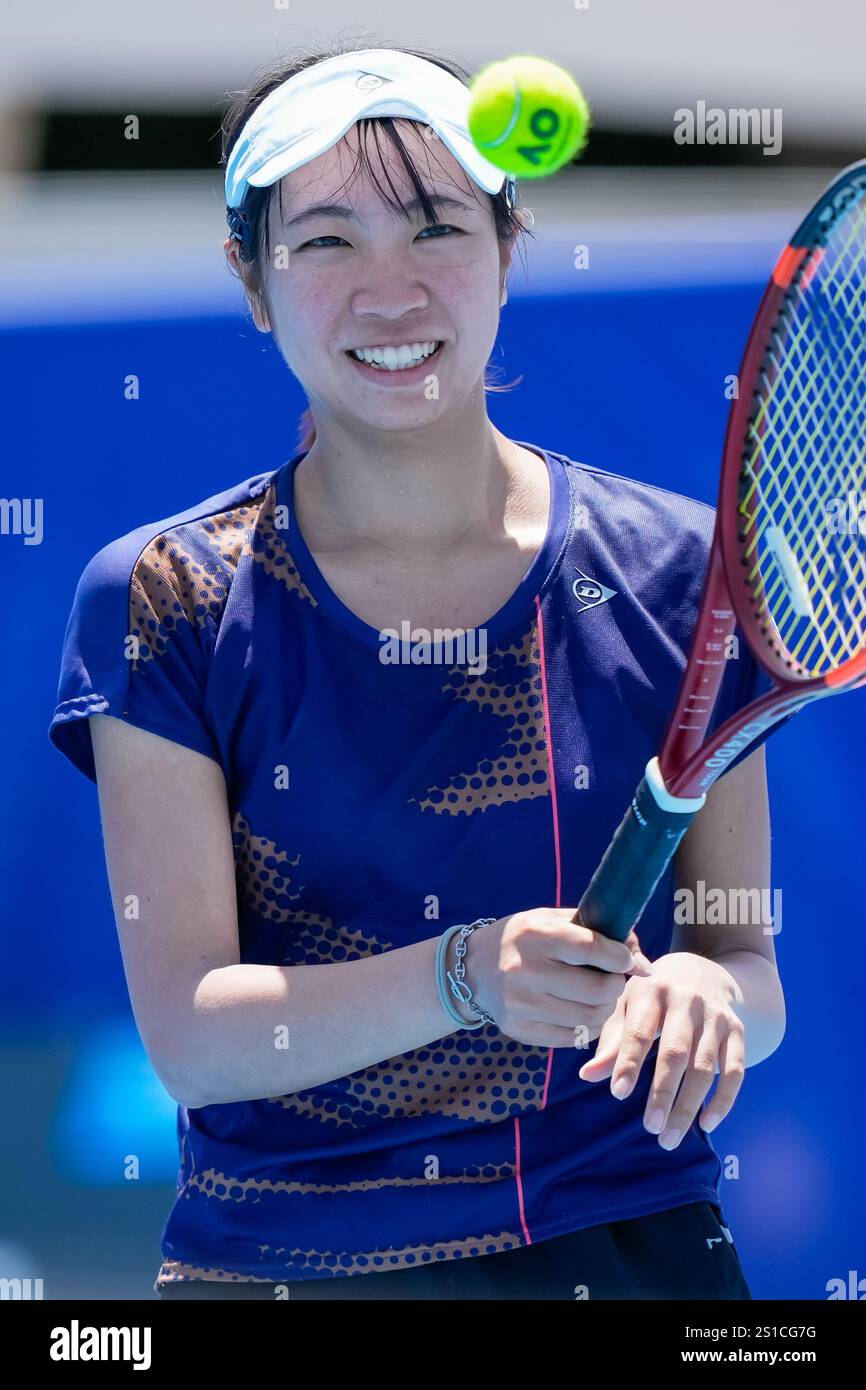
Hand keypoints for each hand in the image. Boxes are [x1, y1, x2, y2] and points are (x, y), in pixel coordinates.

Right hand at [458, 908, 651, 1047]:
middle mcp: (526, 970)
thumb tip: (640, 959)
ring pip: (590, 1017)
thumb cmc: (524, 939)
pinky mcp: (519, 1030)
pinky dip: (587, 1026)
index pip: (592, 949)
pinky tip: (581, 1010)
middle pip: (597, 990)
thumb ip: (596, 930)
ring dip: (606, 1008)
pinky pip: (573, 1037)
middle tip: (613, 980)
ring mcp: (521, 1004)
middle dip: (616, 986)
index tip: (632, 962)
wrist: (474, 968)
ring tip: (600, 996)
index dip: (622, 958)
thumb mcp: (552, 920)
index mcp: (536, 935)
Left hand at [577, 951, 745, 1148]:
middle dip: (662, 1093)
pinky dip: (723, 1100)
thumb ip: (611, 1042)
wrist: (703, 970)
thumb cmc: (653, 997)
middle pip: (675, 1052)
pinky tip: (706, 1124)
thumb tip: (587, 1075)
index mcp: (651, 990)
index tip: (618, 1094)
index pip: (639, 1031)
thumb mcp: (627, 1006)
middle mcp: (686, 1000)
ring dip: (688, 1105)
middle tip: (650, 1128)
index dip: (628, 1063)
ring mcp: (715, 1015)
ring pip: (705, 1067)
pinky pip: (736, 1070)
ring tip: (669, 1137)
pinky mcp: (737, 1030)